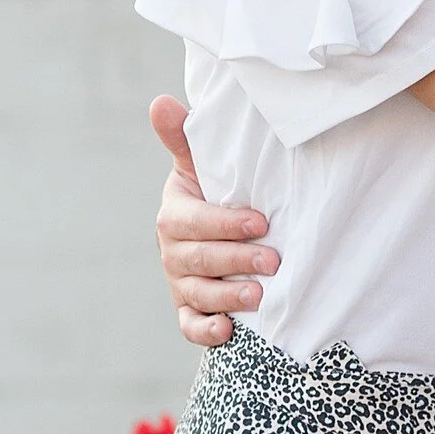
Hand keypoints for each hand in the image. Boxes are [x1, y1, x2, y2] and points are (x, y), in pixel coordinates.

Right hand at [150, 96, 279, 345]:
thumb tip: (160, 101)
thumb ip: (183, 138)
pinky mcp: (189, 309)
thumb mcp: (199, 165)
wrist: (217, 227)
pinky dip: (206, 331)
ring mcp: (180, 283)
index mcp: (175, 214)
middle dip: (237, 260)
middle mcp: (173, 251)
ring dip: (228, 297)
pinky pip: (191, 326)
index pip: (196, 222)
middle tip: (274, 261)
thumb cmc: (213, 190)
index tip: (262, 222)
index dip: (226, 224)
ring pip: (199, 294)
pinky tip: (228, 330)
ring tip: (259, 297)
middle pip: (200, 260)